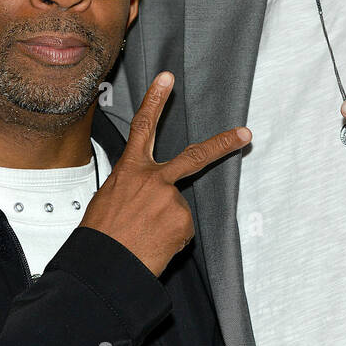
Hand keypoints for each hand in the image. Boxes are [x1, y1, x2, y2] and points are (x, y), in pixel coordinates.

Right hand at [81, 71, 249, 276]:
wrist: (104, 266)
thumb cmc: (101, 235)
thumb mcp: (107, 199)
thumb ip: (132, 188)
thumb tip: (146, 196)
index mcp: (130, 170)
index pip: (143, 126)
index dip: (155, 100)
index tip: (167, 78)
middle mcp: (153, 179)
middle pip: (196, 156)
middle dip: (223, 143)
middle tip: (245, 134)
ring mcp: (171, 200)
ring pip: (179, 209)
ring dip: (166, 224)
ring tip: (144, 237)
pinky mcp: (183, 222)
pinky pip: (182, 230)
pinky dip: (171, 239)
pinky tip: (153, 246)